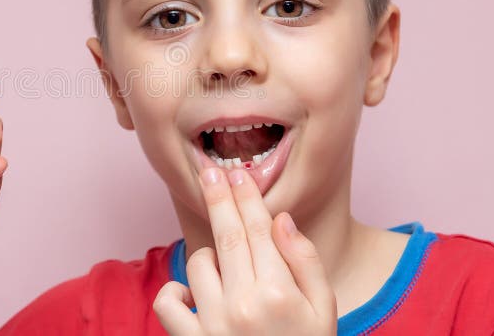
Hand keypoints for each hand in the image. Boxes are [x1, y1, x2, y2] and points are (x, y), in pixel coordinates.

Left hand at [153, 166, 336, 334]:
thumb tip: (280, 220)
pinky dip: (174, 292)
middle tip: (211, 172)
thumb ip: (306, 262)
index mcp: (279, 293)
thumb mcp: (325, 310)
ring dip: (209, 256)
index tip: (238, 173)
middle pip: (225, 235)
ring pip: (198, 263)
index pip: (257, 229)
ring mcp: (213, 325)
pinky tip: (191, 294)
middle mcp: (243, 304)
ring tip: (227, 269)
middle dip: (218, 198)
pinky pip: (168, 303)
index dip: (246, 196)